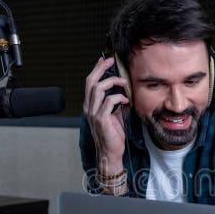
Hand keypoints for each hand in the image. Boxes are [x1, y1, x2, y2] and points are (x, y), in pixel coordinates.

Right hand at [83, 56, 129, 171]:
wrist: (110, 153)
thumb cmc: (113, 136)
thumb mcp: (116, 116)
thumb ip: (117, 105)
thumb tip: (126, 94)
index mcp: (91, 106)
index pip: (90, 83)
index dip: (96, 69)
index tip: (105, 60)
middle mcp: (89, 108)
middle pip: (91, 82)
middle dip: (101, 69)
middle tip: (111, 62)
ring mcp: (93, 114)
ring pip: (98, 89)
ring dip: (112, 82)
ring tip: (123, 83)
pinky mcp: (101, 119)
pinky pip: (108, 102)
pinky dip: (118, 97)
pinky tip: (126, 100)